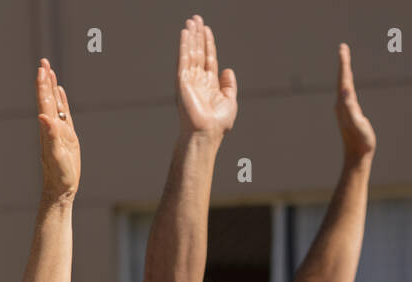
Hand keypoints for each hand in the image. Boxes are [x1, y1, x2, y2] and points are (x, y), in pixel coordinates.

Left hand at [36, 59, 79, 200]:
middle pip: (47, 98)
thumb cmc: (58, 175)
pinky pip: (64, 114)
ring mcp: (59, 130)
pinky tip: (60, 93)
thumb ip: (50, 136)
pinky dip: (61, 101)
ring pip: (55, 103)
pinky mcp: (67, 136)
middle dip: (45, 80)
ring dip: (52, 87)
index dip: (43, 85)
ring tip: (49, 71)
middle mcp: (51, 126)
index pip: (44, 102)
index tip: (42, 68)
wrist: (60, 188)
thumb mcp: (55, 155)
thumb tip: (42, 117)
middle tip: (44, 61)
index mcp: (49, 128)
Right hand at [176, 15, 236, 137]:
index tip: (206, 29)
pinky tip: (185, 33)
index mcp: (209, 84)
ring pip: (190, 53)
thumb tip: (228, 70)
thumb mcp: (230, 102)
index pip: (208, 58)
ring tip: (191, 21)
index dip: (208, 43)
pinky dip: (184, 46)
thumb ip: (229, 86)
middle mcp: (198, 80)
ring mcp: (189, 80)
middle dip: (197, 35)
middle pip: (198, 52)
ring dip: (191, 36)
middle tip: (196, 19)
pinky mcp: (182, 81)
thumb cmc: (218, 124)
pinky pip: (183, 59)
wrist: (206, 133)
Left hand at [335, 43, 374, 159]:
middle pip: (342, 80)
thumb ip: (350, 108)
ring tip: (345, 61)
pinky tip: (348, 85)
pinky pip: (347, 94)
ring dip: (344, 72)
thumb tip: (345, 92)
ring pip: (343, 86)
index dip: (344, 64)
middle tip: (343, 48)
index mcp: (344, 104)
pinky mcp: (348, 114)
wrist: (357, 156)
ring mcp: (344, 110)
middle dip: (343, 63)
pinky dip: (348, 84)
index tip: (343, 49)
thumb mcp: (357, 123)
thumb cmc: (360, 141)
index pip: (344, 79)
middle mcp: (341, 105)